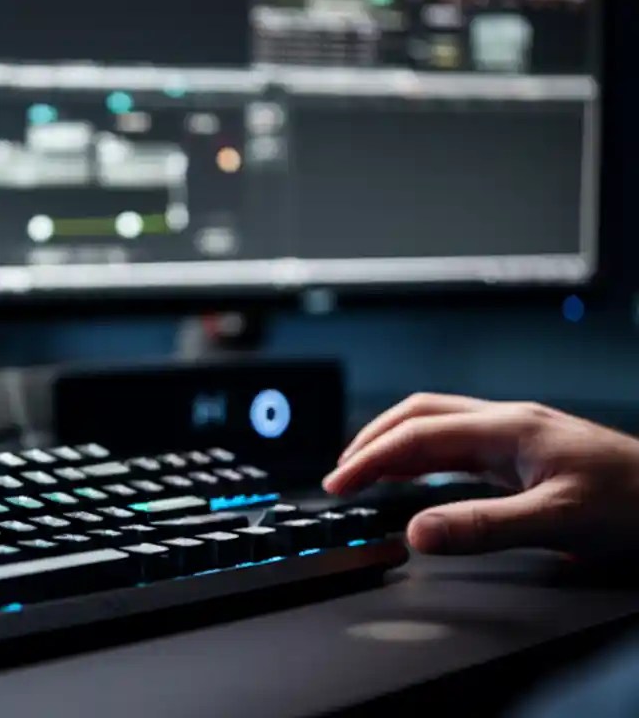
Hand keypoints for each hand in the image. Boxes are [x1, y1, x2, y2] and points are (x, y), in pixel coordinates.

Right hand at [322, 394, 638, 558]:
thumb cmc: (637, 502)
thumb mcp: (558, 521)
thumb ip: (484, 526)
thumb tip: (419, 533)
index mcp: (509, 428)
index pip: (419, 434)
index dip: (371, 458)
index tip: (339, 484)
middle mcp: (509, 423)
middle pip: (421, 414)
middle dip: (373, 440)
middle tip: (342, 474)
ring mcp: (519, 436)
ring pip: (439, 425)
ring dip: (396, 444)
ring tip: (366, 471)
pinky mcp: (528, 454)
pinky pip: (460, 444)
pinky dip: (425, 457)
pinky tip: (419, 476)